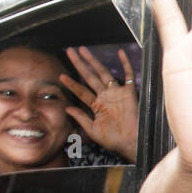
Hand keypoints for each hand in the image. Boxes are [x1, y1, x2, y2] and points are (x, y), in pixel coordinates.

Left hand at [60, 46, 138, 162]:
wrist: (131, 142)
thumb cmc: (113, 139)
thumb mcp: (92, 130)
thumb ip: (80, 118)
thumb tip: (67, 108)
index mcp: (97, 105)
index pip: (81, 91)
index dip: (71, 83)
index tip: (61, 75)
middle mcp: (105, 96)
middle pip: (89, 76)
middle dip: (79, 64)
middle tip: (70, 51)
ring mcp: (117, 93)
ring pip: (103, 72)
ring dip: (93, 61)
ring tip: (82, 50)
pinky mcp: (129, 92)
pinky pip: (128, 75)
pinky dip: (126, 63)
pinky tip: (120, 52)